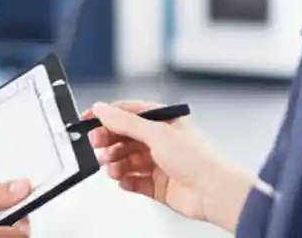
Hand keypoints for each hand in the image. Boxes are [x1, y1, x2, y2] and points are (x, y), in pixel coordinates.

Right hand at [88, 101, 255, 229]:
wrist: (214, 192)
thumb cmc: (198, 159)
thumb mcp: (157, 133)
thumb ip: (125, 122)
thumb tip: (103, 109)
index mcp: (163, 121)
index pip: (127, 113)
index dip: (106, 116)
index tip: (88, 121)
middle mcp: (161, 140)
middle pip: (124, 137)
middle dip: (109, 142)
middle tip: (96, 145)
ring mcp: (159, 163)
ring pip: (127, 160)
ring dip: (115, 163)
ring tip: (112, 168)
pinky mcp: (158, 184)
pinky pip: (134, 181)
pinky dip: (126, 180)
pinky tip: (123, 180)